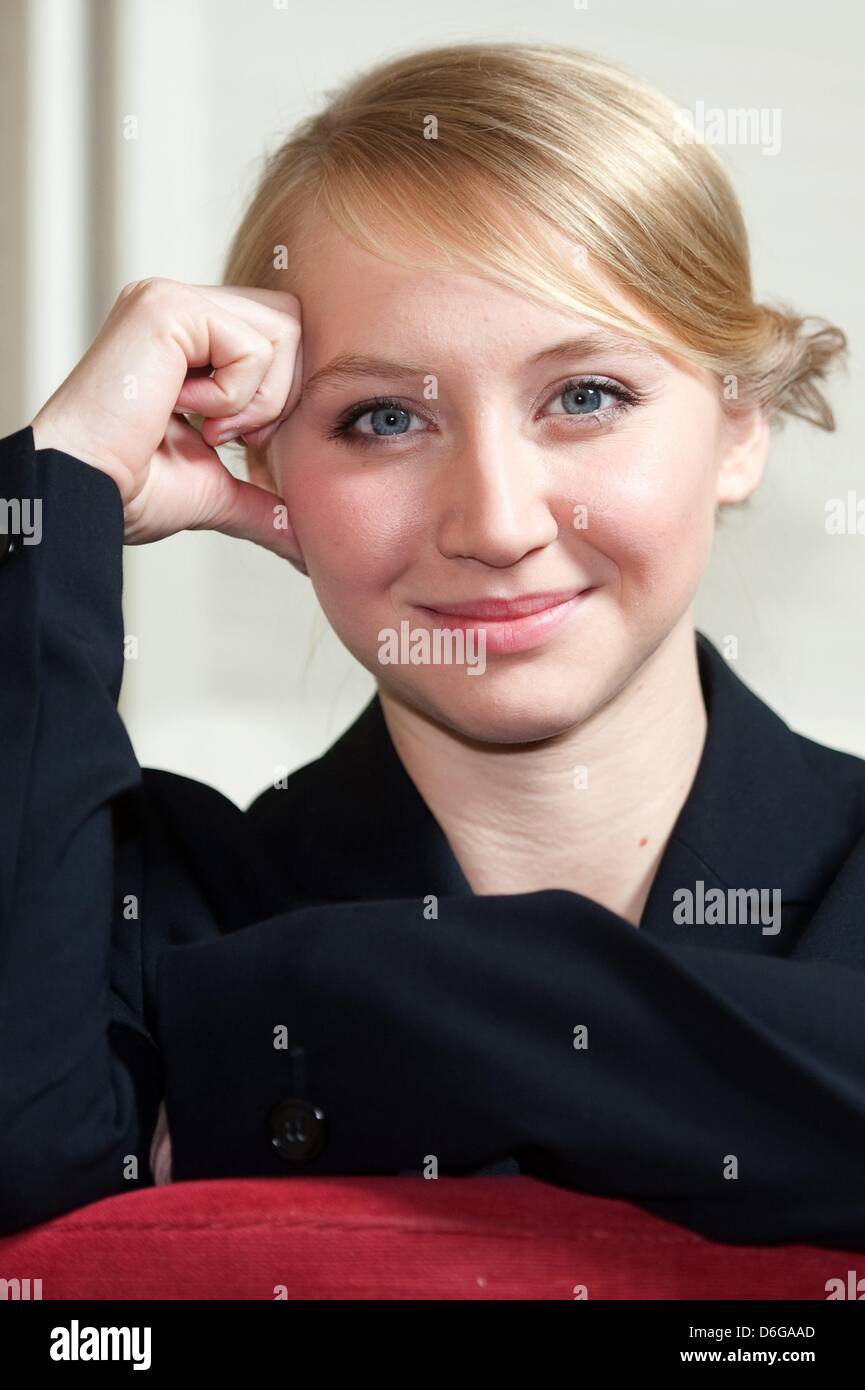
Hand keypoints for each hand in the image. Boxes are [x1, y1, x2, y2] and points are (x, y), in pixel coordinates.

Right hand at [30, 279, 301, 556]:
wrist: (90, 494)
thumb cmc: (131, 489)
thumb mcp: (215, 490)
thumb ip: (261, 500)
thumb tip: (298, 538)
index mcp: (192, 338)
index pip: (283, 339)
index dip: (279, 395)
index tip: (231, 438)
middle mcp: (181, 308)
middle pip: (292, 323)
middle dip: (278, 394)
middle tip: (224, 434)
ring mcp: (172, 301)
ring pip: (283, 331)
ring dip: (257, 399)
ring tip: (204, 425)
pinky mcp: (169, 308)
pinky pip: (253, 347)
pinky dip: (232, 397)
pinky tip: (180, 409)